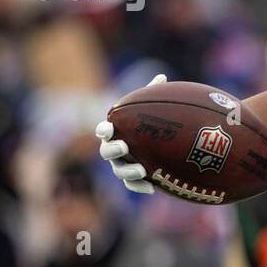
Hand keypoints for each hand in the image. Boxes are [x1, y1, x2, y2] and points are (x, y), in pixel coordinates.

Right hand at [95, 73, 165, 193]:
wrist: (163, 147)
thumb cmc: (152, 124)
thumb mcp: (152, 110)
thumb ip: (152, 95)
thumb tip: (162, 78)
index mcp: (116, 132)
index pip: (103, 130)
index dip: (104, 130)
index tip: (108, 129)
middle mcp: (115, 149)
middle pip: (106, 152)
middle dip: (113, 149)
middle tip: (124, 147)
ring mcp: (122, 165)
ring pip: (118, 171)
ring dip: (127, 171)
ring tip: (141, 169)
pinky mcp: (133, 179)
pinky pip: (132, 185)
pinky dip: (139, 187)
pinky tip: (152, 189)